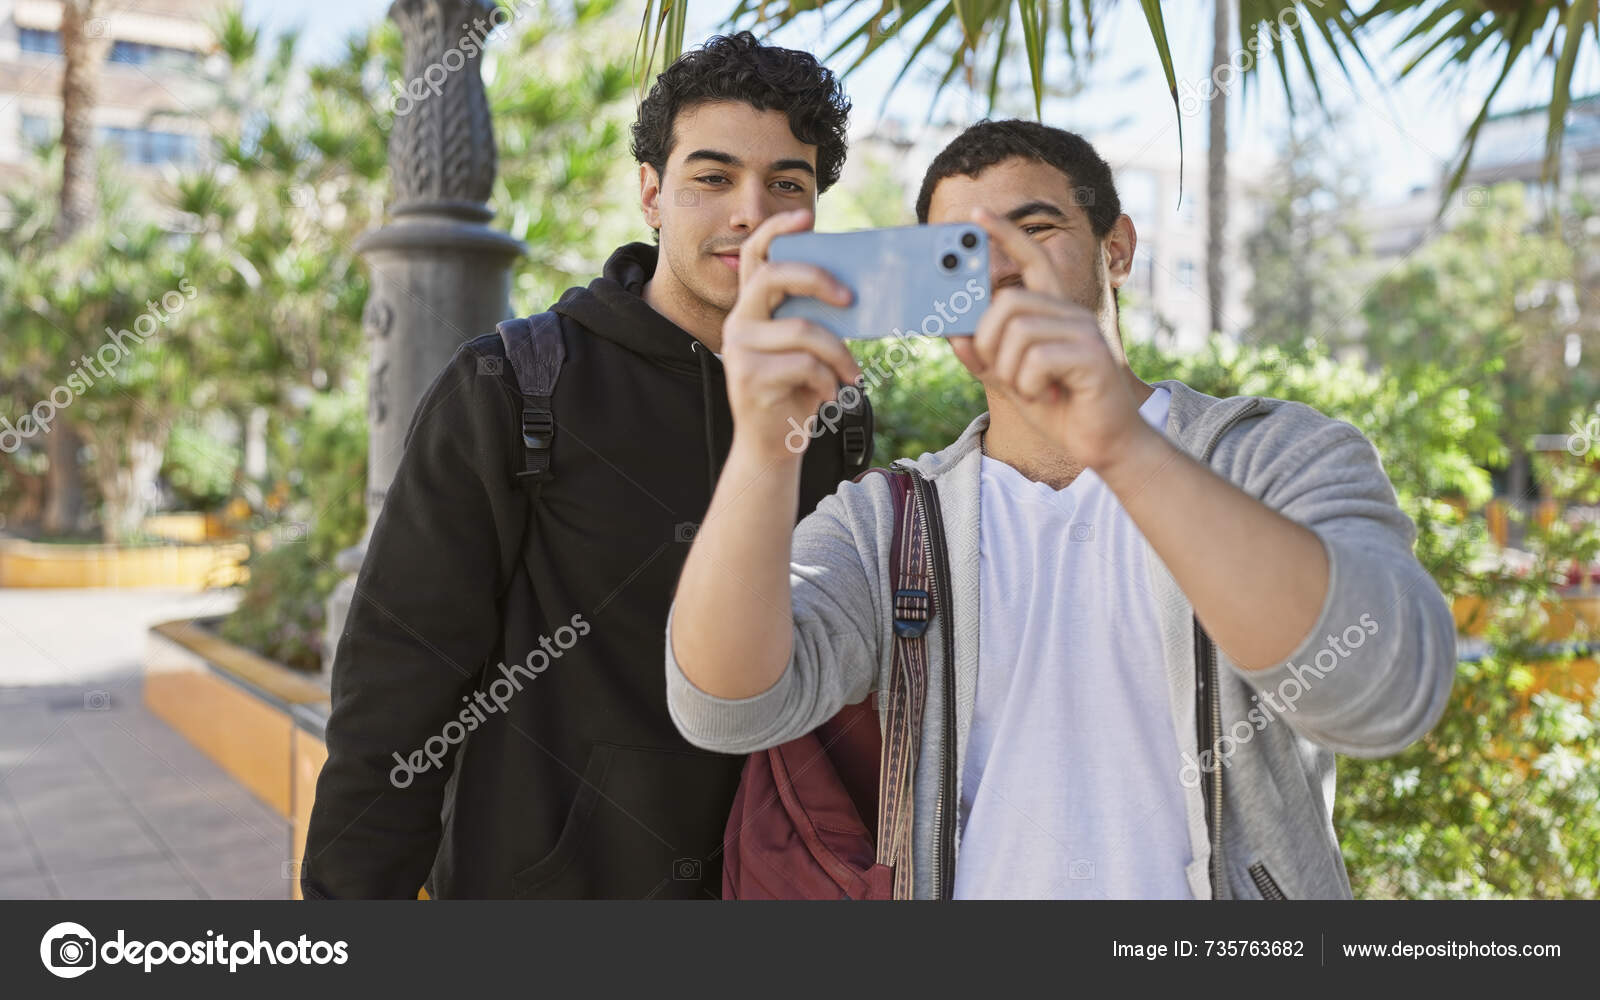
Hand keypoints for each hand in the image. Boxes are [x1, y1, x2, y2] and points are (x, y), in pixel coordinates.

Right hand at [722, 209, 862, 462]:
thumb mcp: (806, 349)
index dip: (776, 230)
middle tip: (851, 298)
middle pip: (773, 278)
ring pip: (803, 330)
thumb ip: (814, 318)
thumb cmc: (795, 392)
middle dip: (818, 279)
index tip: (805, 217)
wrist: (772, 446)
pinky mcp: (749, 379)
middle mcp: (738, 323)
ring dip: (839, 353)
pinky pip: (805, 365)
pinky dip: (829, 380)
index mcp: (752, 308)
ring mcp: (740, 350)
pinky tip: (831, 395)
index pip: (754, 256)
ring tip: (852, 374)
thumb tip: (851, 290)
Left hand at [948, 207, 1145, 469]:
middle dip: (989, 342)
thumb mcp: (1009, 380)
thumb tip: (954, 331)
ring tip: (1031, 390)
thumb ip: (982, 356)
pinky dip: (1029, 386)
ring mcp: (1083, 332)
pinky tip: (1047, 397)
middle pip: (1008, 302)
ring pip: (1018, 332)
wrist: (1103, 445)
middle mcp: (1070, 313)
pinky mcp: (1091, 356)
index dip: (1006, 235)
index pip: (1031, 260)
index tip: (977, 215)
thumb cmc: (1059, 409)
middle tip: (1003, 374)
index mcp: (1053, 313)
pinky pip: (1036, 359)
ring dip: (1010, 371)